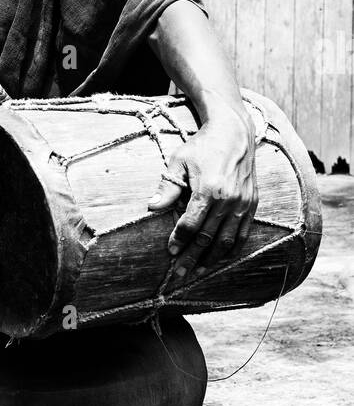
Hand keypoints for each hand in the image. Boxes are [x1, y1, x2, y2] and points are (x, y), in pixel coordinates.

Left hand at [147, 108, 258, 281]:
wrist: (234, 133)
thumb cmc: (202, 146)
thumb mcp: (179, 161)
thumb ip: (168, 187)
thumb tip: (152, 207)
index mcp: (209, 189)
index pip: (192, 224)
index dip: (180, 239)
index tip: (170, 251)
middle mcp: (229, 199)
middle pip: (208, 237)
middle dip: (192, 256)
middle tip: (180, 272)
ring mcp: (243, 203)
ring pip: (227, 240)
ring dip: (212, 258)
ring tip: (199, 270)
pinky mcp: (252, 204)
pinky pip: (243, 233)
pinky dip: (232, 248)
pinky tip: (221, 257)